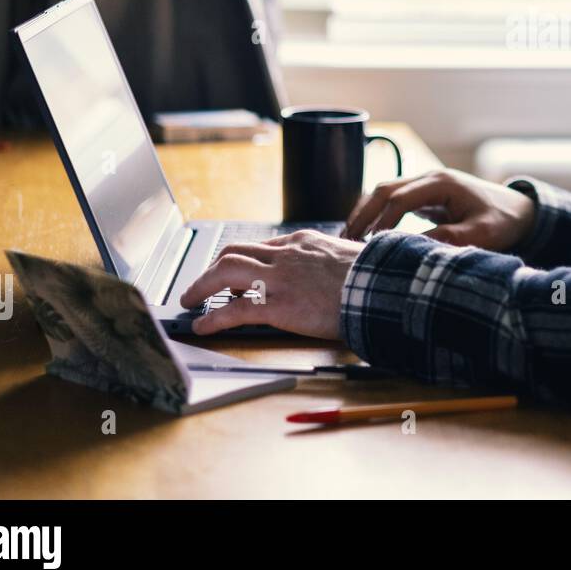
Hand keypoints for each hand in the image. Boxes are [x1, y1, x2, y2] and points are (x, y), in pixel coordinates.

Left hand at [179, 230, 364, 339]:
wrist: (380, 287)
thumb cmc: (373, 278)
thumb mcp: (347, 259)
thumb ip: (329, 263)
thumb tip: (330, 275)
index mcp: (303, 242)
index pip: (261, 246)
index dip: (241, 260)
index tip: (232, 272)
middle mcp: (285, 255)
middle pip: (233, 253)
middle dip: (212, 269)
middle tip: (201, 285)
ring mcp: (279, 279)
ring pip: (225, 272)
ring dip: (202, 286)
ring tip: (190, 301)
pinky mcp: (277, 305)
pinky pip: (234, 309)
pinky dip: (213, 318)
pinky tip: (202, 326)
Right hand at [347, 168, 535, 250]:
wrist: (519, 210)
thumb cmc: (503, 221)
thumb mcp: (482, 233)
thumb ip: (451, 238)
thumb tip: (415, 247)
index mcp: (441, 183)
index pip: (399, 199)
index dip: (381, 223)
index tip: (369, 247)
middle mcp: (428, 178)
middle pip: (383, 190)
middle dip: (362, 214)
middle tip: (344, 241)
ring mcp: (425, 184)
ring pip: (383, 192)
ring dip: (364, 213)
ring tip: (347, 240)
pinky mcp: (424, 196)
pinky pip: (392, 201)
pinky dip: (375, 215)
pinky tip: (365, 235)